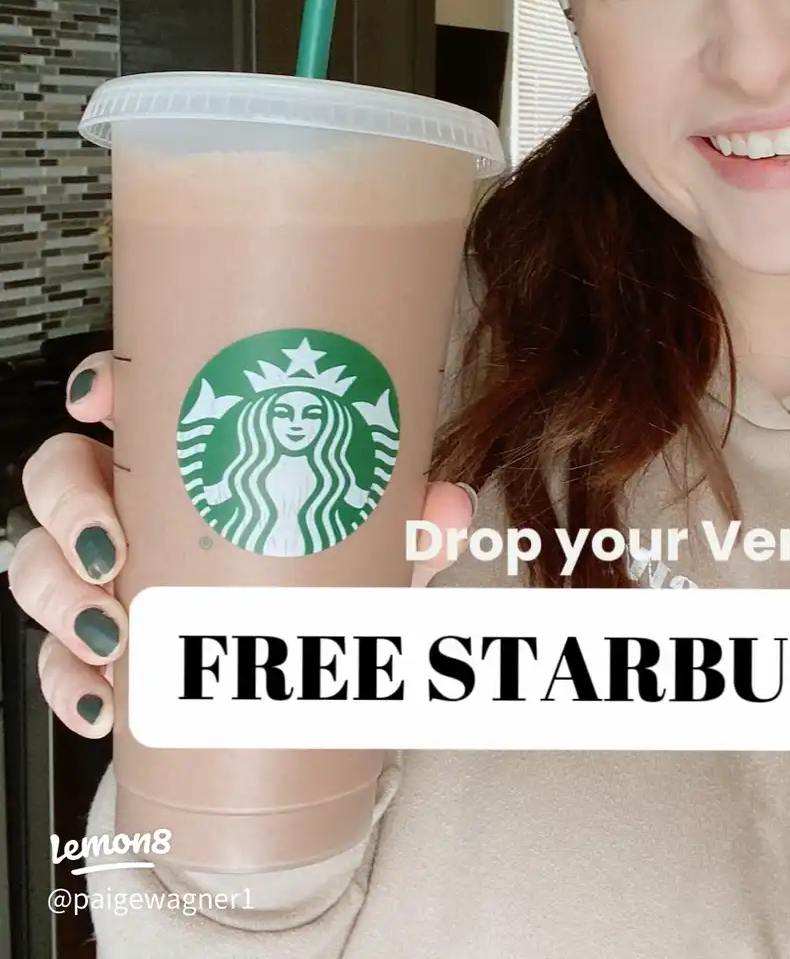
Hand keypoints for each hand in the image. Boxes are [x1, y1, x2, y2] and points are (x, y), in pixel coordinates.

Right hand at [7, 353, 476, 737]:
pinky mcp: (95, 651)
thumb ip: (408, 520)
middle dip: (70, 512)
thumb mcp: (367, 542)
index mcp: (179, 452)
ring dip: (64, 606)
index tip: (100, 398)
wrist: (303, 664)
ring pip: (36, 570)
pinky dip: (70, 686)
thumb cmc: (318, 571)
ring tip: (117, 640)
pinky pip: (56, 665)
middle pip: (55, 480)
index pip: (119, 397)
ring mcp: (100, 575)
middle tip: (111, 550)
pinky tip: (105, 703)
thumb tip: (449, 505)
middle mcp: (126, 502)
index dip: (97, 386)